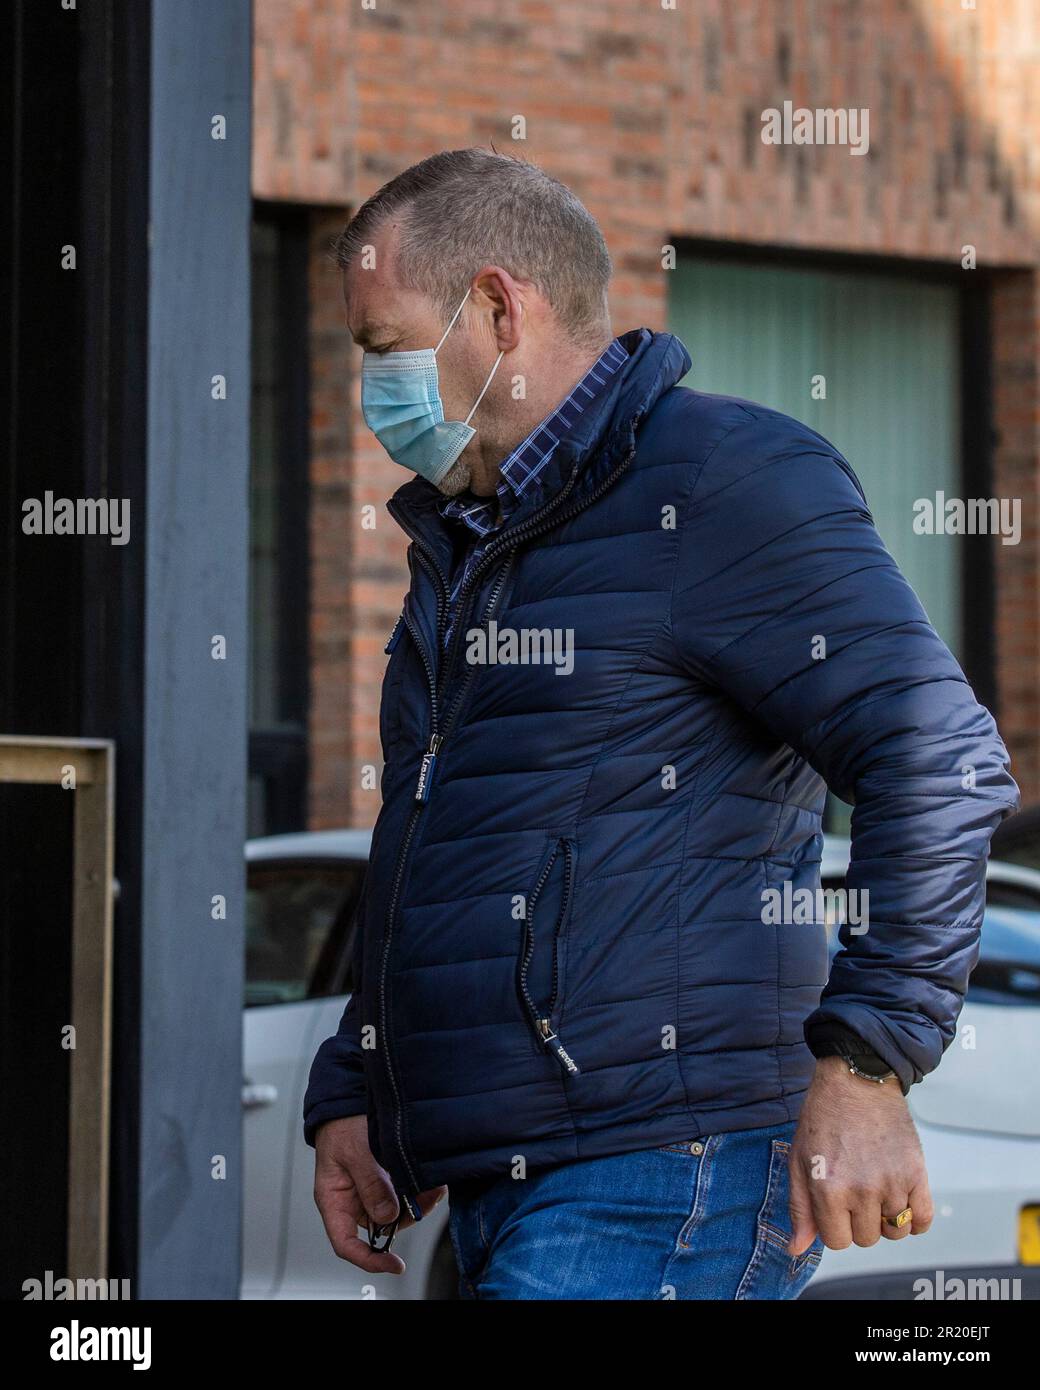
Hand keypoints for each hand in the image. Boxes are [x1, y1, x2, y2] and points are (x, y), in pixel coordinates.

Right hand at [313, 1114, 446, 1273]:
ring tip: (431, 1188)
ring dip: (415, 1204)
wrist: (349, 1101)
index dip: (368, 1259)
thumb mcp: (355, 1152)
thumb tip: (387, 1215)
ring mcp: (370, 1191)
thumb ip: (370, 1184)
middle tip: (425, 1203)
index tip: (393, 1264)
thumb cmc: (341, 1125)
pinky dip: (418, 1190)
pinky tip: (428, 1180)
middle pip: (379, 1228)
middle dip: (404, 1220)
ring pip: (396, 1212)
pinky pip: (403, 1194)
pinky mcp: (386, 1180)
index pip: (346, 1243)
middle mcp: (353, 1200)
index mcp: (334, 1200)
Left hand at [788, 1056, 933, 1253]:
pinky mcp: (917, 1173)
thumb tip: (796, 1249)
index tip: (835, 1205)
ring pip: (894, 1232)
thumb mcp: (799, 1161)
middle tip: (854, 1189)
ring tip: (876, 1189)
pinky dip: (915, 1219)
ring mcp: (893, 1183)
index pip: (837, 1241)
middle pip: (866, 1239)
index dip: (834, 1225)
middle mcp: (862, 1190)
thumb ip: (800, 1209)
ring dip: (885, 1218)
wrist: (856, 1082)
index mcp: (829, 1189)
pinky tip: (902, 1200)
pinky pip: (923, 1220)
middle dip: (858, 1221)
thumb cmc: (823, 1118)